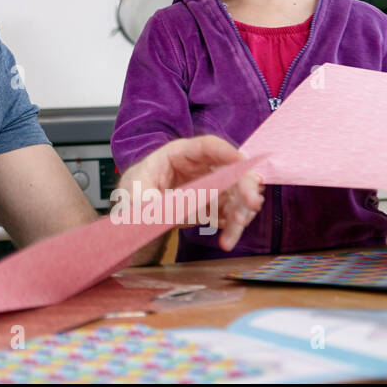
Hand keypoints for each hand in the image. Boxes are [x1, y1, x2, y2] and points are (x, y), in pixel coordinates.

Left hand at [118, 135, 264, 250]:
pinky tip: (226, 239)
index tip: (243, 162)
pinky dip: (233, 227)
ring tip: (232, 233)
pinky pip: (231, 212)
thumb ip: (148, 198)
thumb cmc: (135, 190)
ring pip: (236, 194)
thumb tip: (164, 205)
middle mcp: (201, 166)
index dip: (227, 152)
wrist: (137, 208)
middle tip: (251, 205)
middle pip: (232, 169)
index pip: (208, 146)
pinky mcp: (215, 203)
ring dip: (241, 212)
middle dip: (245, 186)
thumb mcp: (134, 192)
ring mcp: (211, 184)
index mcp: (180, 154)